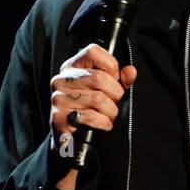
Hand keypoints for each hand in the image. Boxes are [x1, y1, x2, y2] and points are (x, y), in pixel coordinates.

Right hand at [49, 42, 136, 189]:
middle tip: (113, 104)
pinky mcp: (58, 117)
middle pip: (100, 78)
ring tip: (106, 116)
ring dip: (110, 112)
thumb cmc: (88, 109)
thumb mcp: (107, 91)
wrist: (69, 139)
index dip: (111, 66)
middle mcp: (62, 79)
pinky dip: (102, 123)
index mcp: (72, 67)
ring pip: (98, 99)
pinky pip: (90, 116)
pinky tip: (100, 124)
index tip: (113, 81)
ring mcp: (58, 98)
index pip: (93, 51)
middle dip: (115, 95)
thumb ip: (120, 80)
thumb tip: (131, 72)